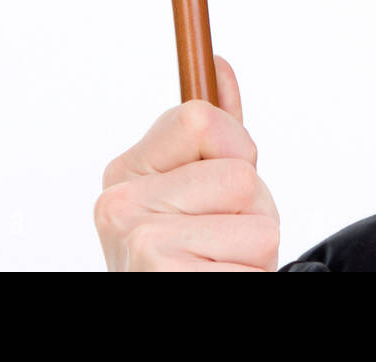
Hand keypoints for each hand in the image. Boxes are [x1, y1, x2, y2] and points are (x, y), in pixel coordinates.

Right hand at [93, 55, 279, 270]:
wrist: (178, 311)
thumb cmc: (197, 256)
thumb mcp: (203, 187)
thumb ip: (213, 131)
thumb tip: (217, 64)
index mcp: (126, 171)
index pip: (201, 116)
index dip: (234, 149)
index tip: (219, 185)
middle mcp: (119, 203)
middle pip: (238, 169)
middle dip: (252, 205)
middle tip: (222, 238)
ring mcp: (139, 240)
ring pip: (255, 213)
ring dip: (256, 242)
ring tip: (222, 263)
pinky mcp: (164, 273)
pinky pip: (255, 253)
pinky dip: (251, 274)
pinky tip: (218, 281)